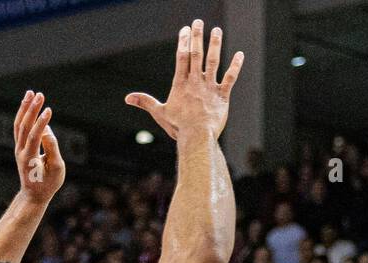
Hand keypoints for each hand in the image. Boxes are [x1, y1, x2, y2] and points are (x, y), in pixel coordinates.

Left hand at [14, 91, 64, 205]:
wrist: (33, 195)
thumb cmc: (48, 184)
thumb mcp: (56, 169)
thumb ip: (52, 149)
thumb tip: (47, 130)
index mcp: (30, 159)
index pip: (34, 137)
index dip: (41, 123)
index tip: (49, 109)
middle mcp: (21, 152)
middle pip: (24, 127)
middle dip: (32, 110)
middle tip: (40, 95)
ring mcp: (18, 149)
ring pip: (19, 125)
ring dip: (24, 108)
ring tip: (31, 93)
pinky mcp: (20, 147)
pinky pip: (19, 127)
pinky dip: (23, 114)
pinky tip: (28, 103)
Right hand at [125, 20, 242, 140]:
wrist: (197, 137)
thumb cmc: (178, 127)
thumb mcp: (160, 113)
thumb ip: (145, 102)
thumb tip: (127, 98)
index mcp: (180, 85)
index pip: (181, 58)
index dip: (183, 42)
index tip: (185, 29)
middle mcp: (195, 82)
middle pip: (196, 55)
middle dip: (197, 37)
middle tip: (198, 22)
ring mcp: (209, 87)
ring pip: (213, 62)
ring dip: (215, 45)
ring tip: (216, 30)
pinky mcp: (222, 95)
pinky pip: (230, 78)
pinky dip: (236, 66)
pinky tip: (240, 54)